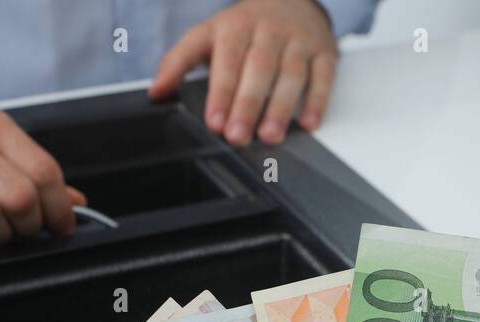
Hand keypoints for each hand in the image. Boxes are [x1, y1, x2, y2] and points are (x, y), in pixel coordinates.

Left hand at [149, 0, 338, 144]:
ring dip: (281, 108)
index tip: (214, 122)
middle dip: (247, 105)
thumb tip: (156, 91)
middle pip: (258, 68)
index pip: (228, 61)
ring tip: (270, 136)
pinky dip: (317, 100)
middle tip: (238, 137)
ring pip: (290, 73)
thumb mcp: (207, 35)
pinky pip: (322, 76)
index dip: (221, 93)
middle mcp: (268, 30)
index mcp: (236, 26)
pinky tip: (308, 123)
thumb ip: (178, 62)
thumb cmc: (245, 26)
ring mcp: (298, 40)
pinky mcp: (323, 51)